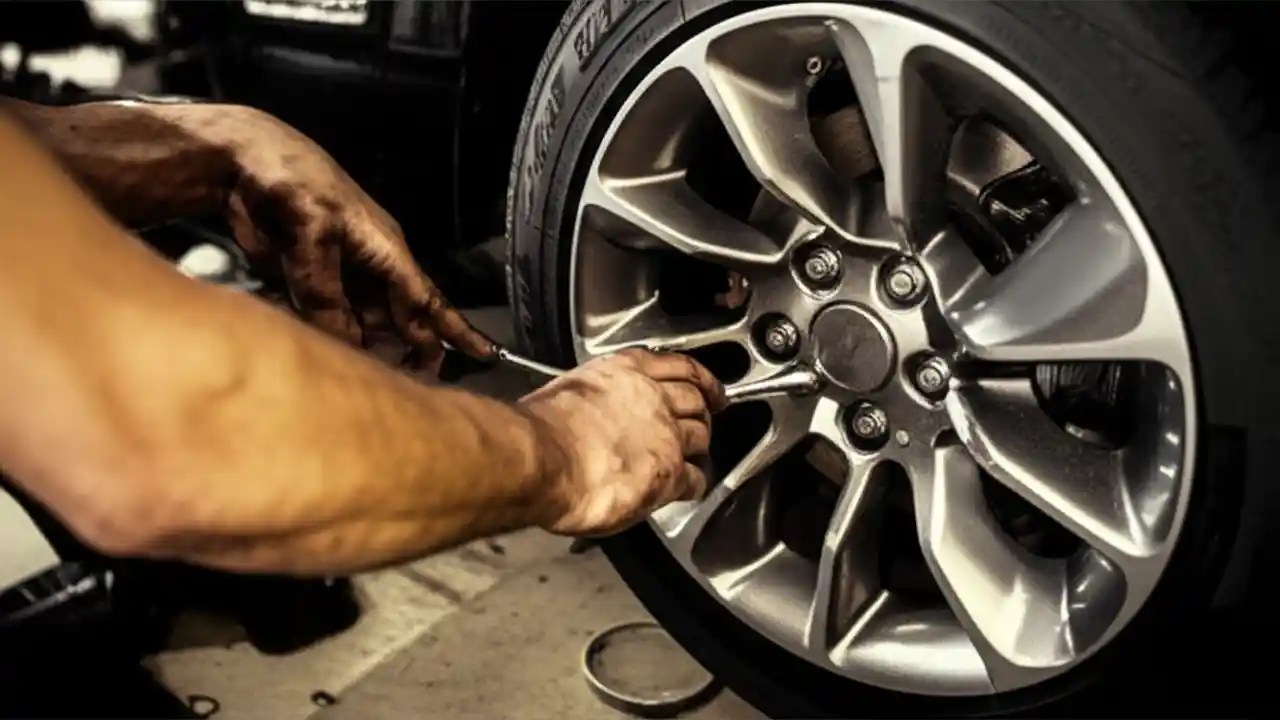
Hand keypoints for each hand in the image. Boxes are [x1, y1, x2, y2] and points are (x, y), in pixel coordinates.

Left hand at [219, 107, 494, 372]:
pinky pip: (322, 318)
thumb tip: (343, 341)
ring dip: (366, 351)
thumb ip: (323, 288)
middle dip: (410, 352)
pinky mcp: (303, 280)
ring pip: (362, 325)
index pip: (428, 299)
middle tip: (415, 390)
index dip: (456, 330)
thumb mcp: (312, 230)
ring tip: (373, 383)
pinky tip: (325, 357)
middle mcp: (367, 266)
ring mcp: (336, 275)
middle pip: (399, 320)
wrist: (240, 160)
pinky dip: (325, 337)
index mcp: (383, 249)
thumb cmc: (289, 177)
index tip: (487, 355)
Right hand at [518, 349, 726, 536]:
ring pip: (701, 436)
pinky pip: (696, 478)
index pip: (677, 366)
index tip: (708, 387)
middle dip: (701, 413)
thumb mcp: (568, 391)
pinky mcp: (671, 473)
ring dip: (700, 446)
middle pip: (696, 402)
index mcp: (626, 371)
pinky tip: (687, 489)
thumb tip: (592, 414)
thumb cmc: (543, 428)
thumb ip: (594, 397)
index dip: (700, 378)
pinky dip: (695, 484)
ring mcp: (668, 435)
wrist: (545, 459)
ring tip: (694, 455)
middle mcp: (654, 398)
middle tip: (701, 423)